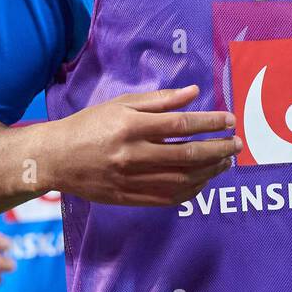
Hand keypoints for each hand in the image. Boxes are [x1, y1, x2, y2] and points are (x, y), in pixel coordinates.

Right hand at [52, 84, 240, 205]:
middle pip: (187, 154)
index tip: (230, 121)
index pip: (181, 124)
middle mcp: (132, 154)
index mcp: (131, 126)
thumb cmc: (89, 125)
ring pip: (182, 179)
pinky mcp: (128, 198)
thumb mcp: (121, 103)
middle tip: (236, 144)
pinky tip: (204, 180)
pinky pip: (168, 198)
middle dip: (218, 149)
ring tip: (225, 161)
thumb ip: (159, 100)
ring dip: (210, 171)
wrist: (55, 158)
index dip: (210, 123)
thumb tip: (194, 93)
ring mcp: (130, 180)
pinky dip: (191, 190)